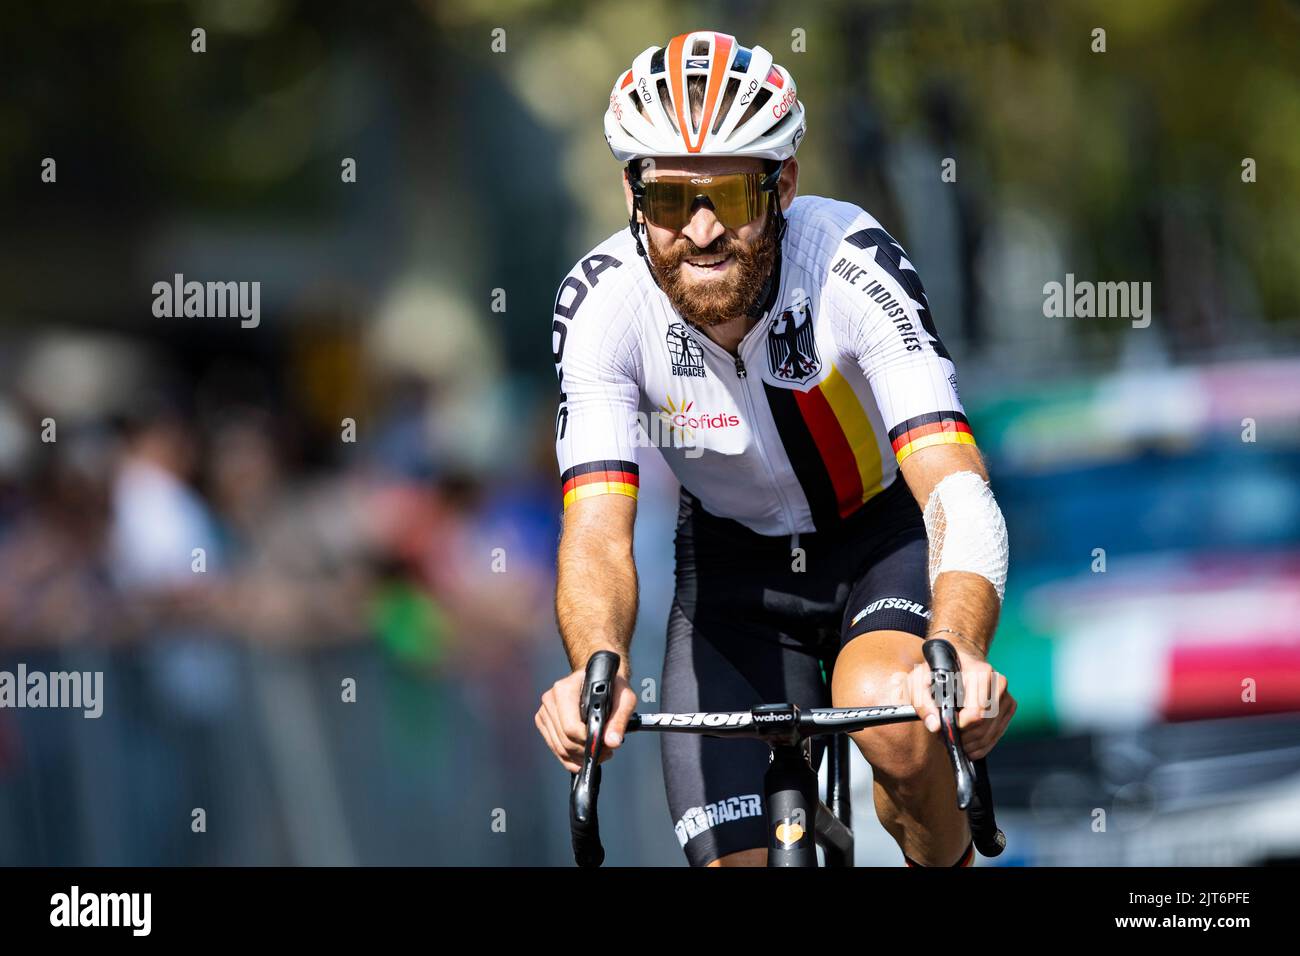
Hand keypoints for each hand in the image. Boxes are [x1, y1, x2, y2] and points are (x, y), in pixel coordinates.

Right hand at [535, 667, 637, 772]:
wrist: (599, 679)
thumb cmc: (612, 686)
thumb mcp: (624, 698)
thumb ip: (620, 720)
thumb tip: (611, 742)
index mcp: (565, 689)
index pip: (571, 727)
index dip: (589, 742)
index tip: (604, 746)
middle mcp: (550, 699)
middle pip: (565, 740)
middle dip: (586, 752)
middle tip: (606, 752)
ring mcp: (545, 711)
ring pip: (559, 748)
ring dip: (580, 757)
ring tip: (599, 753)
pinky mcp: (543, 721)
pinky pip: (555, 748)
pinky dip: (571, 758)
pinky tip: (585, 756)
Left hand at [907, 640, 1015, 760]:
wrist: (956, 659)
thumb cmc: (937, 670)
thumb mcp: (920, 680)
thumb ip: (922, 702)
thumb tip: (935, 726)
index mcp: (980, 673)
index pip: (976, 713)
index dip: (958, 727)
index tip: (944, 726)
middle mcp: (998, 683)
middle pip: (983, 726)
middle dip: (961, 737)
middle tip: (942, 736)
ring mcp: (1006, 695)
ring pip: (990, 734)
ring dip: (969, 743)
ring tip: (952, 736)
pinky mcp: (1008, 707)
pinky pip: (996, 736)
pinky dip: (980, 745)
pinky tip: (965, 741)